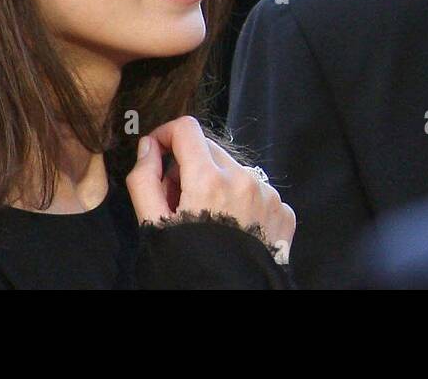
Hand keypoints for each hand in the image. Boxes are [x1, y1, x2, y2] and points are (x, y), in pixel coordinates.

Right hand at [126, 116, 295, 262]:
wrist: (230, 298)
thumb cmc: (189, 265)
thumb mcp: (155, 225)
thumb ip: (144, 180)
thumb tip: (148, 147)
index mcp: (209, 180)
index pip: (186, 129)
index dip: (166, 135)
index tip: (157, 151)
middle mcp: (243, 179)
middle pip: (209, 149)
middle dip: (189, 166)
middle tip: (178, 199)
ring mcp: (268, 194)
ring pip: (234, 170)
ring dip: (217, 183)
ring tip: (208, 218)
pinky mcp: (283, 210)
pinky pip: (257, 191)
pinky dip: (242, 201)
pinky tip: (233, 227)